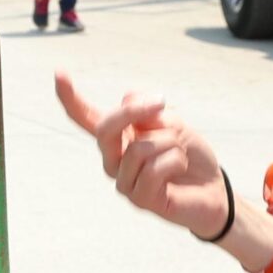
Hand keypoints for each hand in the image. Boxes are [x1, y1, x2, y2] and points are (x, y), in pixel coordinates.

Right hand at [54, 71, 230, 240]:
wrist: (213, 189)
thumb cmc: (188, 154)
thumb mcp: (171, 122)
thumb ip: (148, 112)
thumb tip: (127, 103)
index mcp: (118, 137)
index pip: (88, 118)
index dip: (71, 97)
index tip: (58, 73)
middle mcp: (114, 159)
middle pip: (105, 128)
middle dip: (133, 111)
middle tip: (162, 101)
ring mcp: (124, 181)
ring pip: (140, 147)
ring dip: (169, 141)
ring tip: (179, 152)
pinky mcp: (140, 199)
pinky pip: (155, 168)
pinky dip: (176, 160)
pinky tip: (181, 167)